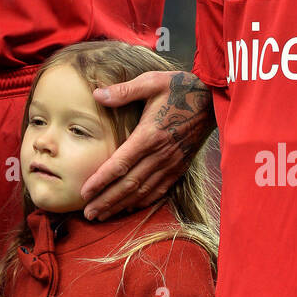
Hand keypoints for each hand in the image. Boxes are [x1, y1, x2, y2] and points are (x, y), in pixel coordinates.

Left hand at [80, 71, 212, 220]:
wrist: (212, 99)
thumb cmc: (180, 88)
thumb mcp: (152, 82)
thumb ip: (124, 91)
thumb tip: (96, 94)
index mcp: (150, 135)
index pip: (120, 164)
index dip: (101, 181)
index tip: (84, 192)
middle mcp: (160, 154)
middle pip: (129, 184)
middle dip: (106, 200)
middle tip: (88, 214)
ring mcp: (172, 163)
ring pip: (142, 191)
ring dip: (121, 205)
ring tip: (102, 215)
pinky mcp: (180, 166)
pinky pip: (160, 190)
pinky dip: (143, 201)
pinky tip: (129, 207)